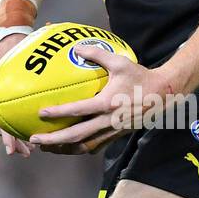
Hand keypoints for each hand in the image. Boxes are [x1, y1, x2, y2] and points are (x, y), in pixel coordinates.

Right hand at [0, 36, 33, 157]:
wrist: (8, 33)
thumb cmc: (14, 42)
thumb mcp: (18, 54)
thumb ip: (30, 62)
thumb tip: (51, 62)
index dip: (2, 134)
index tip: (13, 147)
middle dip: (10, 140)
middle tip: (24, 153)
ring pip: (2, 123)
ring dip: (13, 137)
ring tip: (29, 149)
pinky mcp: (2, 96)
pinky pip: (7, 116)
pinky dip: (16, 125)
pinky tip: (32, 131)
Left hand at [29, 45, 166, 150]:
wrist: (164, 94)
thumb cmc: (140, 76)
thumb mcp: (120, 62)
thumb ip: (97, 54)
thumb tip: (76, 48)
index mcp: (107, 103)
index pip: (78, 110)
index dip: (58, 113)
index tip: (41, 113)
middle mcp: (108, 120)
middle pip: (76, 135)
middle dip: (53, 140)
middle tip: (34, 140)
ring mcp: (113, 131)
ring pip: (84, 145)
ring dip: (64, 149)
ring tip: (47, 148)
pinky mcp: (117, 135)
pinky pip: (94, 146)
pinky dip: (79, 148)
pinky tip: (68, 147)